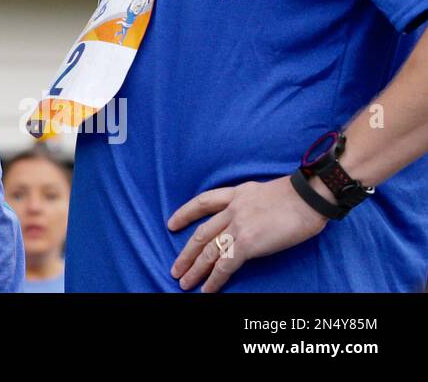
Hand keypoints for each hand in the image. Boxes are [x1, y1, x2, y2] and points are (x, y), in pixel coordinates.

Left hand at [167, 174, 328, 291]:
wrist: (310, 196)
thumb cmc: (299, 196)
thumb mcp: (264, 191)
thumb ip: (250, 204)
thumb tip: (250, 219)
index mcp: (236, 194)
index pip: (203, 203)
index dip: (185, 214)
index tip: (172, 224)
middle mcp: (232, 209)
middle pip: (201, 233)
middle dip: (186, 253)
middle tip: (175, 268)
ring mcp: (238, 226)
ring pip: (209, 251)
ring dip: (195, 269)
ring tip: (183, 282)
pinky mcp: (247, 242)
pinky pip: (225, 264)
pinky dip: (214, 279)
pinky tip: (206, 289)